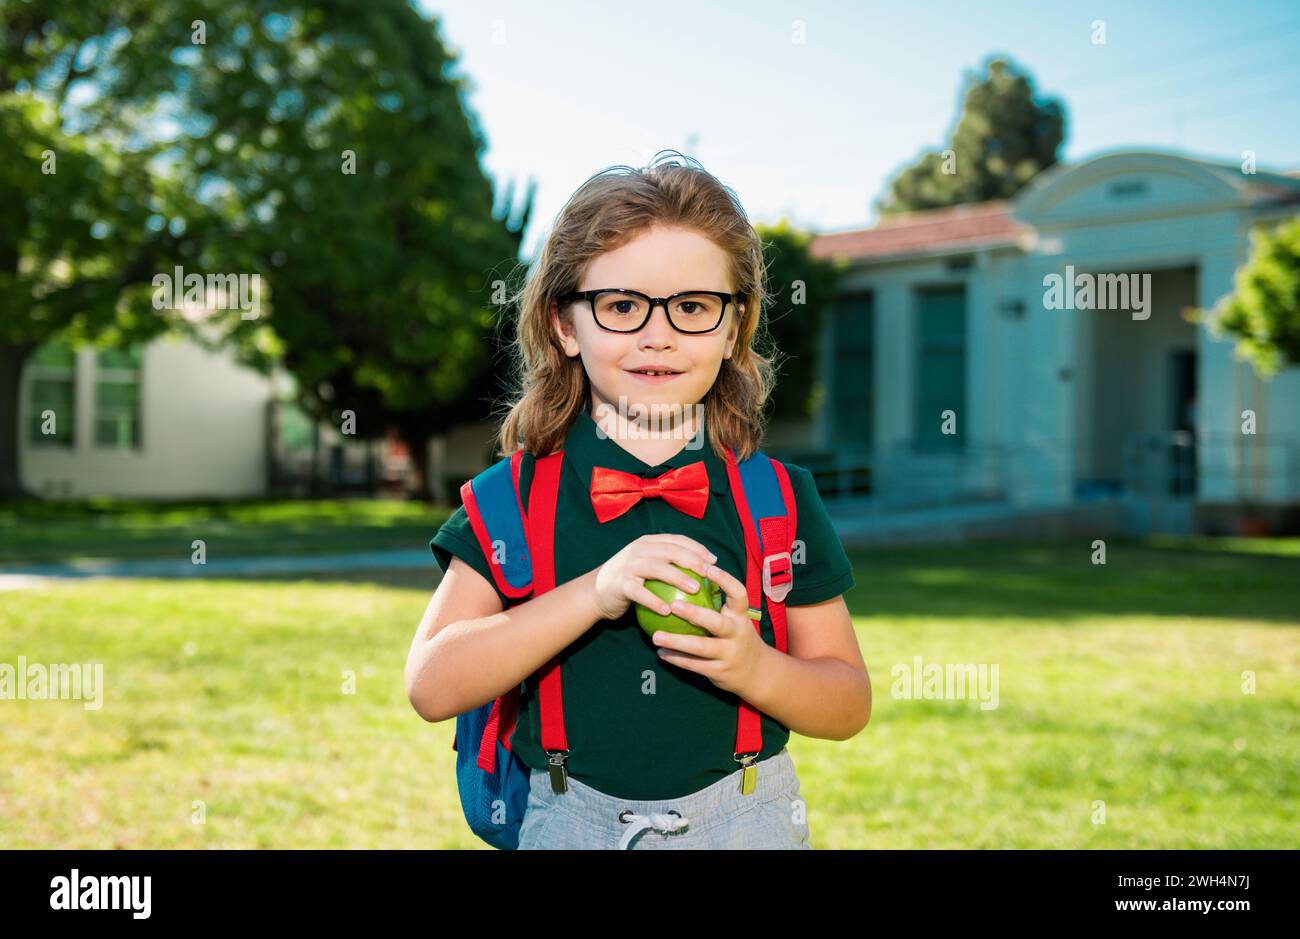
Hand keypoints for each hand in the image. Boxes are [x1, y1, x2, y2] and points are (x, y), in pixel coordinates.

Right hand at [591, 534, 716, 621]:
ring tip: (695, 589)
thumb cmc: (630, 581)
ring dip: (678, 577)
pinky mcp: (620, 584)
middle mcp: (638, 550)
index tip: (714, 560)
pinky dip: (653, 601)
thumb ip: (669, 564)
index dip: (697, 548)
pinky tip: (668, 610)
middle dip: (692, 560)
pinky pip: (639, 592)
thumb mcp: (648, 566)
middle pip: (669, 550)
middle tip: (710, 573)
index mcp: (648, 542)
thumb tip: (703, 572)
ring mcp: (628, 566)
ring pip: (656, 567)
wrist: (596, 593)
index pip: (676, 540)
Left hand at [650, 562, 764, 696]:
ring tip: (656, 636)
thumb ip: (718, 603)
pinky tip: (661, 653)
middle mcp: (737, 634)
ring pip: (700, 647)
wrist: (757, 673)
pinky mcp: (719, 671)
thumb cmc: (737, 637)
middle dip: (694, 613)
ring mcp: (729, 654)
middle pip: (716, 622)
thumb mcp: (735, 620)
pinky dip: (676, 658)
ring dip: (676, 641)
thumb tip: (688, 578)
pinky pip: (694, 665)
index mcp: (740, 617)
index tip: (707, 568)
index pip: (738, 594)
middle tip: (672, 605)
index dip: (725, 580)